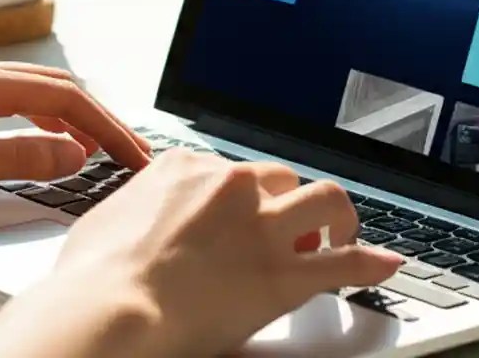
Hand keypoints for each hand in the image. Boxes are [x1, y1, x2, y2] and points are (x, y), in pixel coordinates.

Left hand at [0, 57, 151, 217]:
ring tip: (95, 148)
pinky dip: (39, 117)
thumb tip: (74, 153)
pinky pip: (8, 99)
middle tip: (127, 151)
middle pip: (56, 86)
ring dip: (71, 116)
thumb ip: (20, 158)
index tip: (134, 157)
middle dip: (99, 118)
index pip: (67, 99)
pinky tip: (39, 139)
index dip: (108, 129)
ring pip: (33, 90)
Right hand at [0, 150, 404, 357]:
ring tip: (340, 234)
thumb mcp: (107, 219)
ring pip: (326, 201)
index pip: (232, 171)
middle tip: (285, 233)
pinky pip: (345, 263)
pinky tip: (385, 266)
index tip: (241, 215)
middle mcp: (232, 187)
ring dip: (338, 217)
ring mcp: (263, 227)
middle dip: (286, 205)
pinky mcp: (284, 274)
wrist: (109, 310)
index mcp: (187, 169)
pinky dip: (371, 264)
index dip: (242, 198)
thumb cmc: (93, 276)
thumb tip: (138, 215)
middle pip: (281, 180)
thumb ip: (139, 206)